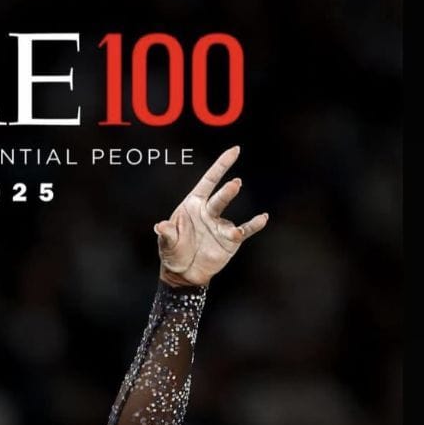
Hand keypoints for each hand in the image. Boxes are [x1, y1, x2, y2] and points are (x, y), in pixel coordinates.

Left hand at [154, 146, 268, 287]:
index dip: (221, 166)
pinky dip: (254, 224)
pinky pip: (245, 230)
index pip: (208, 181)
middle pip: (220, 197)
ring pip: (229, 214)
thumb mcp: (167, 243)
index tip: (235, 151)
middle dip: (227, 191)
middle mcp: (209, 211)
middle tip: (235, 184)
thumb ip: (166, 233)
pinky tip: (262, 218)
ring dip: (234, 207)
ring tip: (239, 195)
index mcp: (193, 205)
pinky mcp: (230, 240)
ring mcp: (221, 225)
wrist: (184, 273)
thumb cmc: (173, 252)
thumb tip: (161, 226)